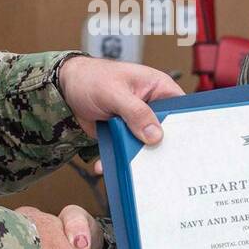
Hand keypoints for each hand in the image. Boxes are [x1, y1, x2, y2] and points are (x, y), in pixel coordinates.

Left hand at [57, 58, 183, 172]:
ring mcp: (137, 122)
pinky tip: (105, 165)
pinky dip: (117, 159)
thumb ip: (136, 111)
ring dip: (135, 158)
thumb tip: (155, 134)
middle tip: (154, 166)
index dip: (184, 128)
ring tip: (128, 170)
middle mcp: (152, 107)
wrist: (65, 88)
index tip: (181, 148)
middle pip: (165, 133)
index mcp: (158, 88)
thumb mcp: (115, 92)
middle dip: (158, 149)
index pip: (180, 110)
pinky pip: (126, 150)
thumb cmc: (91, 78)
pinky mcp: (123, 134)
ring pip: (145, 146)